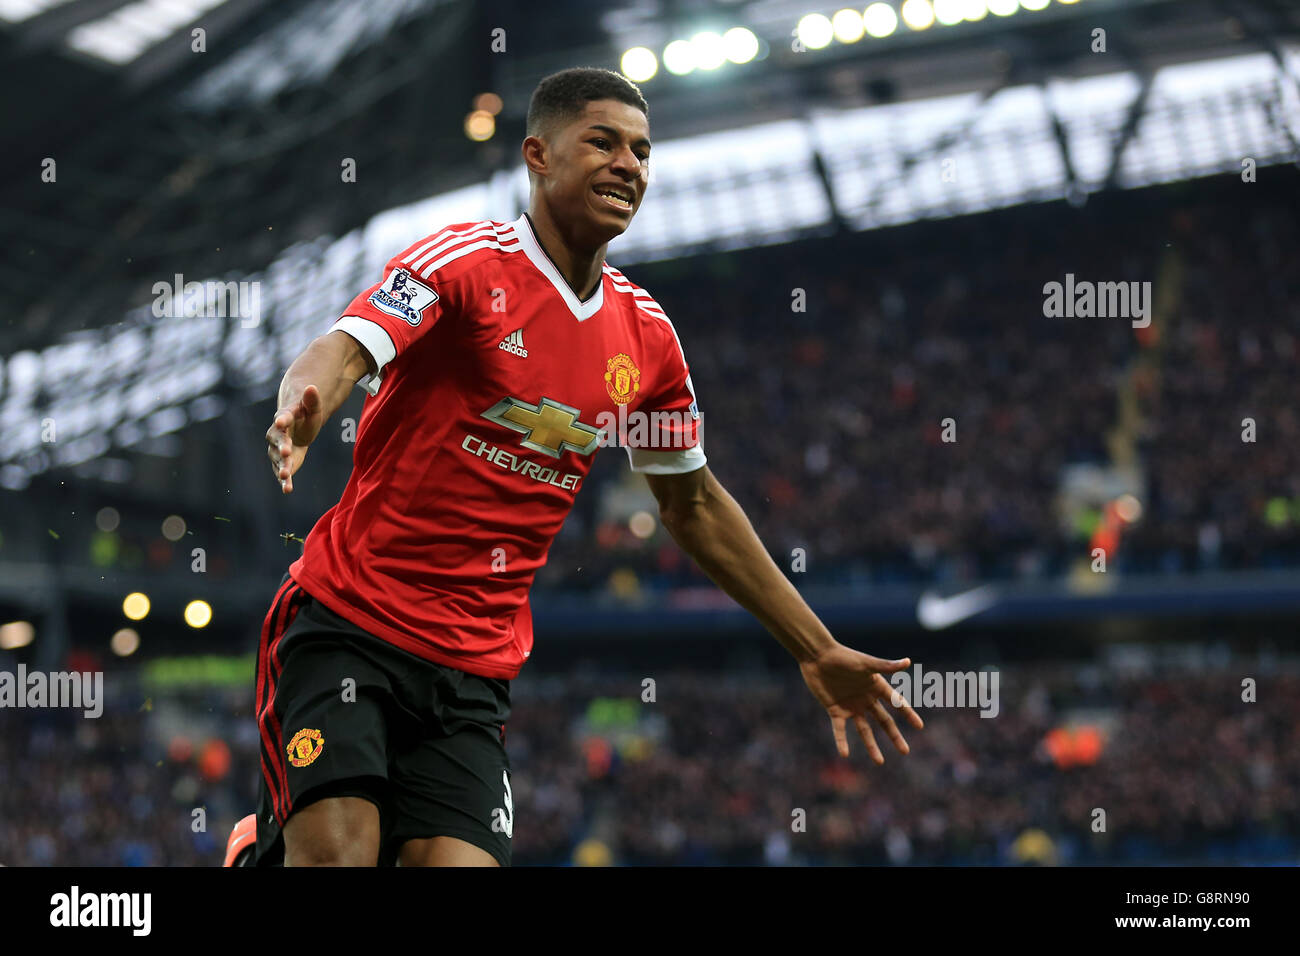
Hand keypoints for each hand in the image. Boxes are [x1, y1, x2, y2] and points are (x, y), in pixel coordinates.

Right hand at [266, 385, 323, 493]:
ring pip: (277, 458)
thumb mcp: (312, 408)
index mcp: (285, 418)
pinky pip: (281, 471)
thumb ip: (312, 399)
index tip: (280, 422)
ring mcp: (278, 449)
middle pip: (277, 440)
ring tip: (286, 474)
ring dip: (281, 466)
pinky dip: (284, 480)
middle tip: (285, 452)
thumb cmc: (305, 416)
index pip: (282, 418)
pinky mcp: (282, 462)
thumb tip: (312, 387)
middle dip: (281, 446)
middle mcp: (277, 434)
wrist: (297, 428)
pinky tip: (287, 489)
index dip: (282, 420)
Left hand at [798, 643, 923, 762]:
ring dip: (871, 745)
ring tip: (879, 762)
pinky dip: (841, 741)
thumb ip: (885, 666)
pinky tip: (844, 754)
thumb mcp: (865, 664)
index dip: (908, 714)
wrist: (817, 656)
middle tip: (905, 751)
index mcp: (876, 686)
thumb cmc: (843, 656)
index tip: (920, 726)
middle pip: (884, 721)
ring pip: (864, 730)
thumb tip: (907, 661)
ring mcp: (851, 706)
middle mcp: (866, 698)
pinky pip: (840, 729)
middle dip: (894, 736)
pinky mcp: (835, 710)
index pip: (897, 703)